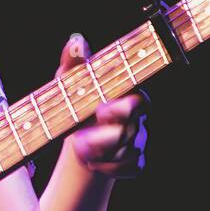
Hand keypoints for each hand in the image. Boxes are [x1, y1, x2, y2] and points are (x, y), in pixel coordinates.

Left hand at [56, 33, 149, 178]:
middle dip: (106, 138)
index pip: (139, 102)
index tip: (100, 112)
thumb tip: (75, 41)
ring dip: (102, 154)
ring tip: (80, 150)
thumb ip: (74, 64)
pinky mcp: (136, 162)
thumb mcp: (70, 84)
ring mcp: (139, 142)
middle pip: (132, 131)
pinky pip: (132, 168)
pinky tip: (94, 165)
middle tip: (81, 140)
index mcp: (127, 97)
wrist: (76, 137)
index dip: (123, 109)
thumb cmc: (76, 103)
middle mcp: (138, 119)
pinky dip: (111, 170)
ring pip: (130, 152)